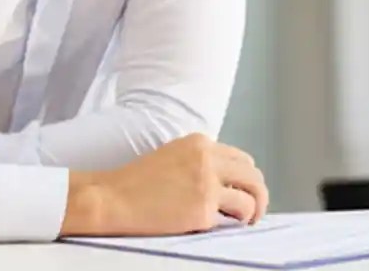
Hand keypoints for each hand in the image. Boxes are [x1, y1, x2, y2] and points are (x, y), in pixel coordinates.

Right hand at [61, 133, 268, 236]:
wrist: (110, 197)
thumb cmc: (136, 183)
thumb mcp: (172, 157)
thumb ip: (200, 163)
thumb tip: (227, 183)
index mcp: (199, 143)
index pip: (241, 159)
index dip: (245, 179)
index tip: (242, 193)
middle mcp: (207, 158)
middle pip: (253, 175)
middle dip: (258, 194)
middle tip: (252, 212)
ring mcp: (206, 183)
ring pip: (252, 196)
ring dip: (253, 211)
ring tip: (244, 222)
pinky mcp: (203, 208)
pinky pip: (234, 217)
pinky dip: (233, 224)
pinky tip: (221, 226)